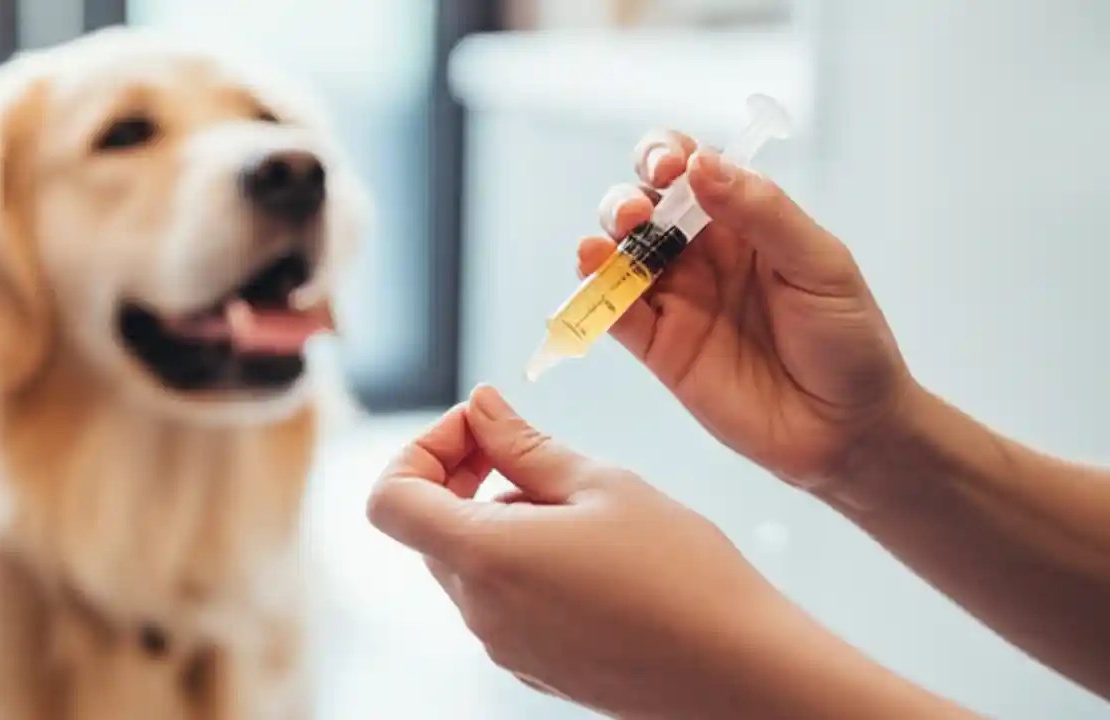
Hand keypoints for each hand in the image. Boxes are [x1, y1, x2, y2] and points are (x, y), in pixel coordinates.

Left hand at [368, 386, 966, 718]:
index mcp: (485, 558)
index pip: (389, 499)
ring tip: (576, 502)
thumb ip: (522, 443)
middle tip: (525, 447)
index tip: (479, 430)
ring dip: (497, 516)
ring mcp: (505, 647)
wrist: (740, 672)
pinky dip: (519, 559)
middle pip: (428, 527)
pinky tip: (588, 549)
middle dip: (463, 473)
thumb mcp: (601, 483)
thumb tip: (479, 406)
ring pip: (468, 561)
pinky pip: (500, 599)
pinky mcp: (534, 666)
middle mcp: (480, 612)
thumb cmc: (681, 573)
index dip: (421, 450)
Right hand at [585, 134, 914, 506]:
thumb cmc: (848, 340)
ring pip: (621, 253)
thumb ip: (761, 212)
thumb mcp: (820, 264)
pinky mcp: (659, 347)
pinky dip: (594, 291)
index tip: (669, 166)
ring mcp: (677, 299)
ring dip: (605, 236)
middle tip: (635, 212)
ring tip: (609, 241)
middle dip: (627, 197)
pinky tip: (590, 272)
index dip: (668, 155)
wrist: (847, 430)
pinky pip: (615, 311)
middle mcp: (703, 253)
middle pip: (643, 205)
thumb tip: (700, 164)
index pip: (691, 168)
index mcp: (744, 220)